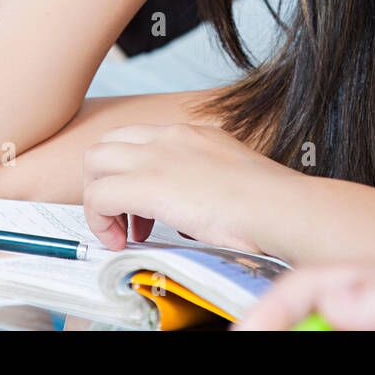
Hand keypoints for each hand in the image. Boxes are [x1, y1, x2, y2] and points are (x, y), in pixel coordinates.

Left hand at [82, 122, 299, 254]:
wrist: (280, 208)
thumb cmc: (270, 204)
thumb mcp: (232, 178)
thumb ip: (203, 186)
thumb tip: (188, 214)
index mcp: (193, 133)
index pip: (139, 139)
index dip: (131, 172)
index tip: (145, 207)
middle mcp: (171, 136)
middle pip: (108, 144)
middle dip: (107, 181)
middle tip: (128, 217)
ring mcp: (157, 156)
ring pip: (94, 162)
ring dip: (100, 198)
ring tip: (123, 231)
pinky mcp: (148, 184)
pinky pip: (97, 196)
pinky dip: (100, 221)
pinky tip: (121, 241)